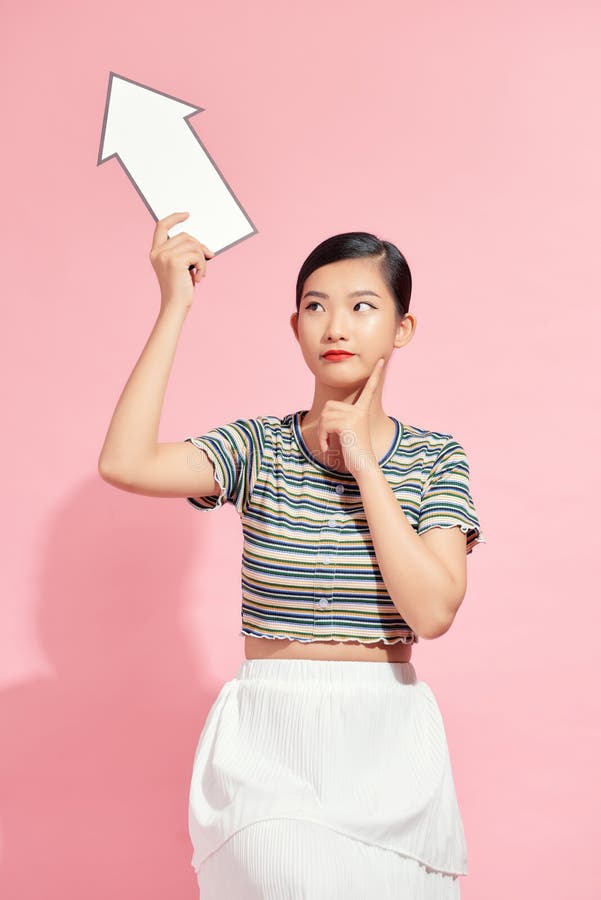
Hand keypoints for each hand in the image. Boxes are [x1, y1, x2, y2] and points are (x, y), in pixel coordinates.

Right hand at [149, 212, 214, 310]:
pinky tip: (199, 278)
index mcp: (156, 252)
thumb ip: (185, 252)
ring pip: (193, 245)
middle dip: (199, 246)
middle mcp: (158, 252)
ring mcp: (165, 256)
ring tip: (200, 273)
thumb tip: (202, 246)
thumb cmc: (180, 289)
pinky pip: (197, 255)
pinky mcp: (175, 261)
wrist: (175, 306)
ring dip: (202, 259)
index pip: (161, 226)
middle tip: (208, 257)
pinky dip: (203, 266)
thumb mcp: (181, 267)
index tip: (186, 215)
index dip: (174, 218)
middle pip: (185, 236)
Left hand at [317, 357, 385, 477]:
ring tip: (328, 443)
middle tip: (326, 438)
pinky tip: (327, 447)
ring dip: (321, 432)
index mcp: (362, 410)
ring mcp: (355, 416)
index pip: (369, 389)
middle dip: (323, 423)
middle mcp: (360, 410)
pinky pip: (325, 424)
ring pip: (325, 415)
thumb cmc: (354, 452)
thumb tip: (329, 410)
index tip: (379, 360)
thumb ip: (341, 418)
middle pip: (329, 406)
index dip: (374, 375)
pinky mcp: (348, 424)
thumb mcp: (347, 432)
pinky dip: (321, 437)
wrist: (363, 466)